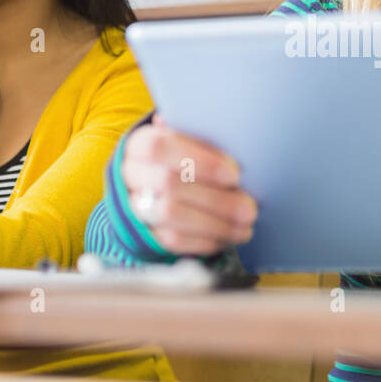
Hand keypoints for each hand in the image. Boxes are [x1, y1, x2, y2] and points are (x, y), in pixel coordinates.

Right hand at [121, 115, 256, 255]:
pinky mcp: (142, 234)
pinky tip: (226, 239)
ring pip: (170, 214)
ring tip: (245, 227)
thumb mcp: (188, 142)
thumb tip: (238, 148)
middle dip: (215, 198)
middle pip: (169, 184)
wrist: (149, 186)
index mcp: (140, 143)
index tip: (235, 174)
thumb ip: (205, 140)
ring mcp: (133, 205)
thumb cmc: (181, 158)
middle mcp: (130, 173)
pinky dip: (203, 241)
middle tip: (250, 208)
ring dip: (214, 223)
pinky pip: (171, 240)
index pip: (162, 147)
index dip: (201, 161)